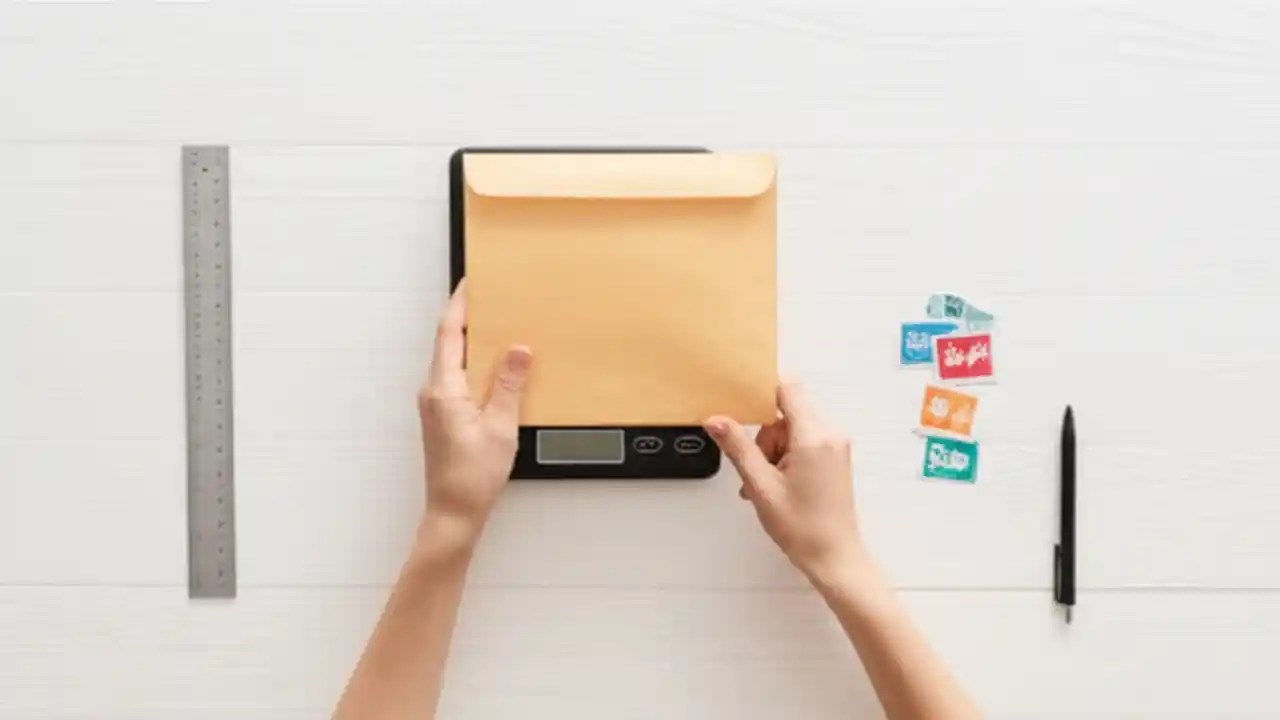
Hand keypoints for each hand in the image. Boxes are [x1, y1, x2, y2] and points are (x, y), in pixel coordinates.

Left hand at [418, 283, 532, 542]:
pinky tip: (493, 367)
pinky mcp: (443, 417)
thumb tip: (518, 349)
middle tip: (490, 297)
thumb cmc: (472, 477)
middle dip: (467, 317)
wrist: (453, 513)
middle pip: (448, 343)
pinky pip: (457, 378)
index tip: (471, 282)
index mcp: (444, 388)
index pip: (449, 333)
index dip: (460, 304)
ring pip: (453, 361)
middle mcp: (433, 392)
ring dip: (472, 341)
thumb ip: (509, 384)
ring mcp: (436, 405)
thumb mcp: (501, 426)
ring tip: (497, 325)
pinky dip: (474, 364)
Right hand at [704, 382, 864, 582]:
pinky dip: (785, 458)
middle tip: (757, 469)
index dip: (761, 393)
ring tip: (767, 484)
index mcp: (814, 437)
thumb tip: (717, 421)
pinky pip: (802, 443)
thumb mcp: (761, 486)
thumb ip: (738, 447)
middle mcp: (830, 436)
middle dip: (764, 437)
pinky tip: (777, 484)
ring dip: (773, 451)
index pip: (787, 390)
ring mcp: (835, 447)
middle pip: (785, 414)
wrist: (834, 557)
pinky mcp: (834, 458)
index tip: (740, 404)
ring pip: (791, 430)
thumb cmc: (805, 529)